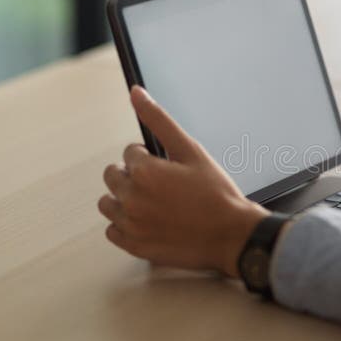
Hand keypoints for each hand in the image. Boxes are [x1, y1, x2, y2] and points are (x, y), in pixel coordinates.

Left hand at [98, 86, 269, 277]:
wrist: (232, 235)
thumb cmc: (217, 194)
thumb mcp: (191, 151)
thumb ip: (159, 120)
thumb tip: (135, 93)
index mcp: (143, 172)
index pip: (129, 153)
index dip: (151, 157)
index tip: (170, 169)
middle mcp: (131, 199)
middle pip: (113, 176)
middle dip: (133, 175)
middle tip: (163, 184)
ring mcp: (131, 225)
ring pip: (108, 203)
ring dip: (124, 198)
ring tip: (153, 202)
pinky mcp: (134, 246)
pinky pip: (113, 231)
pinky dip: (126, 224)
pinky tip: (149, 220)